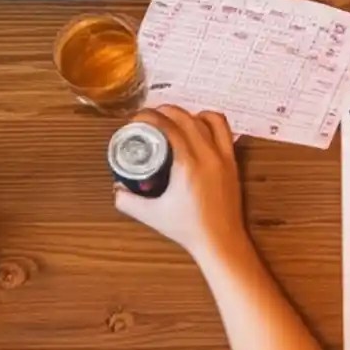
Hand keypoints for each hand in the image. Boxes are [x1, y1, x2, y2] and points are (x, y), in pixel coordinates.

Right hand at [114, 106, 244, 262]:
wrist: (220, 239)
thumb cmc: (189, 228)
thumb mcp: (151, 215)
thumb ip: (127, 200)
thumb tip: (116, 187)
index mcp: (188, 165)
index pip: (170, 127)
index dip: (151, 117)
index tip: (137, 118)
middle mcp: (209, 156)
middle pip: (188, 118)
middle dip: (166, 111)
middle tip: (150, 116)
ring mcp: (224, 157)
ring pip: (211, 120)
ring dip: (190, 114)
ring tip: (174, 118)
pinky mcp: (233, 162)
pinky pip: (225, 131)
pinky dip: (211, 122)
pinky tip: (199, 126)